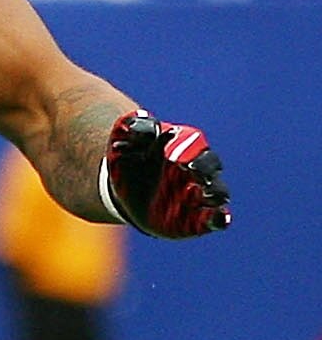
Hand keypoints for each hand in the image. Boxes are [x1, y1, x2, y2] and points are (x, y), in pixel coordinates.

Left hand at [102, 112, 229, 236]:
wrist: (118, 186)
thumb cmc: (128, 157)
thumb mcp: (126, 139)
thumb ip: (136, 128)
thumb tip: (139, 119)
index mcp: (186, 148)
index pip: (199, 150)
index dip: (195, 156)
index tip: (184, 162)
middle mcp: (197, 170)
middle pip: (211, 170)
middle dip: (205, 174)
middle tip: (196, 179)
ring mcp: (198, 194)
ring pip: (217, 194)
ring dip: (215, 197)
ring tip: (207, 199)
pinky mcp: (194, 217)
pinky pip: (212, 218)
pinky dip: (219, 219)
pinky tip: (220, 220)